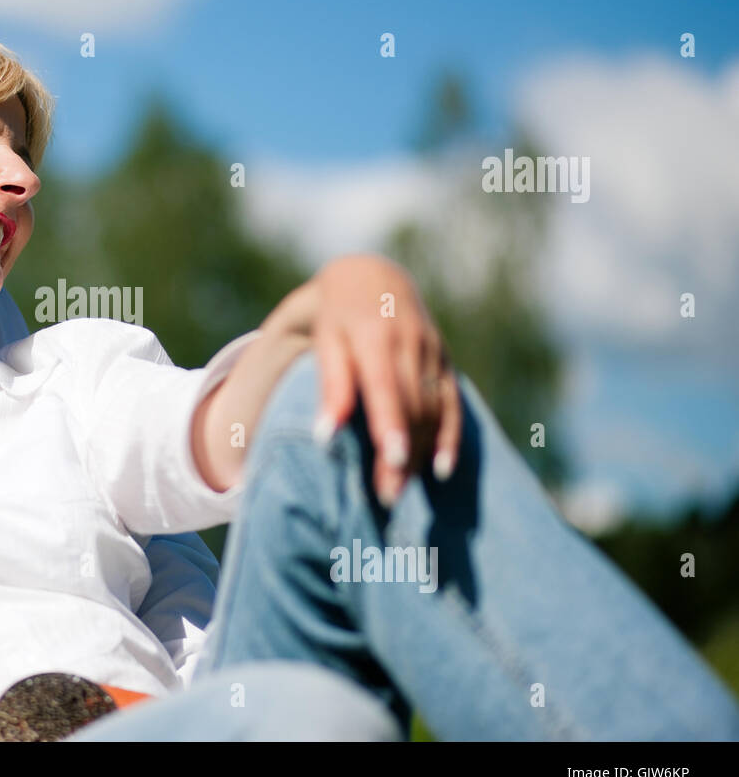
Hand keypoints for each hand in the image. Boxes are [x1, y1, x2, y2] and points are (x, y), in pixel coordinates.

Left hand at [264, 255, 460, 505]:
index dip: (390, 423)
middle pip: (410, 405)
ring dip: (419, 452)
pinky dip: (449, 438)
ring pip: (431, 409)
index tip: (392, 461)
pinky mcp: (444, 362)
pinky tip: (441, 470)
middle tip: (386, 497)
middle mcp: (409, 341)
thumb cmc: (337, 320)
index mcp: (373, 333)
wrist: (373, 279)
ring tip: (397, 491)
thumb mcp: (326, 342)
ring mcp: (432, 351)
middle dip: (401, 452)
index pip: (385, 384)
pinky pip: (452, 403)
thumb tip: (324, 436)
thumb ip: (330, 385)